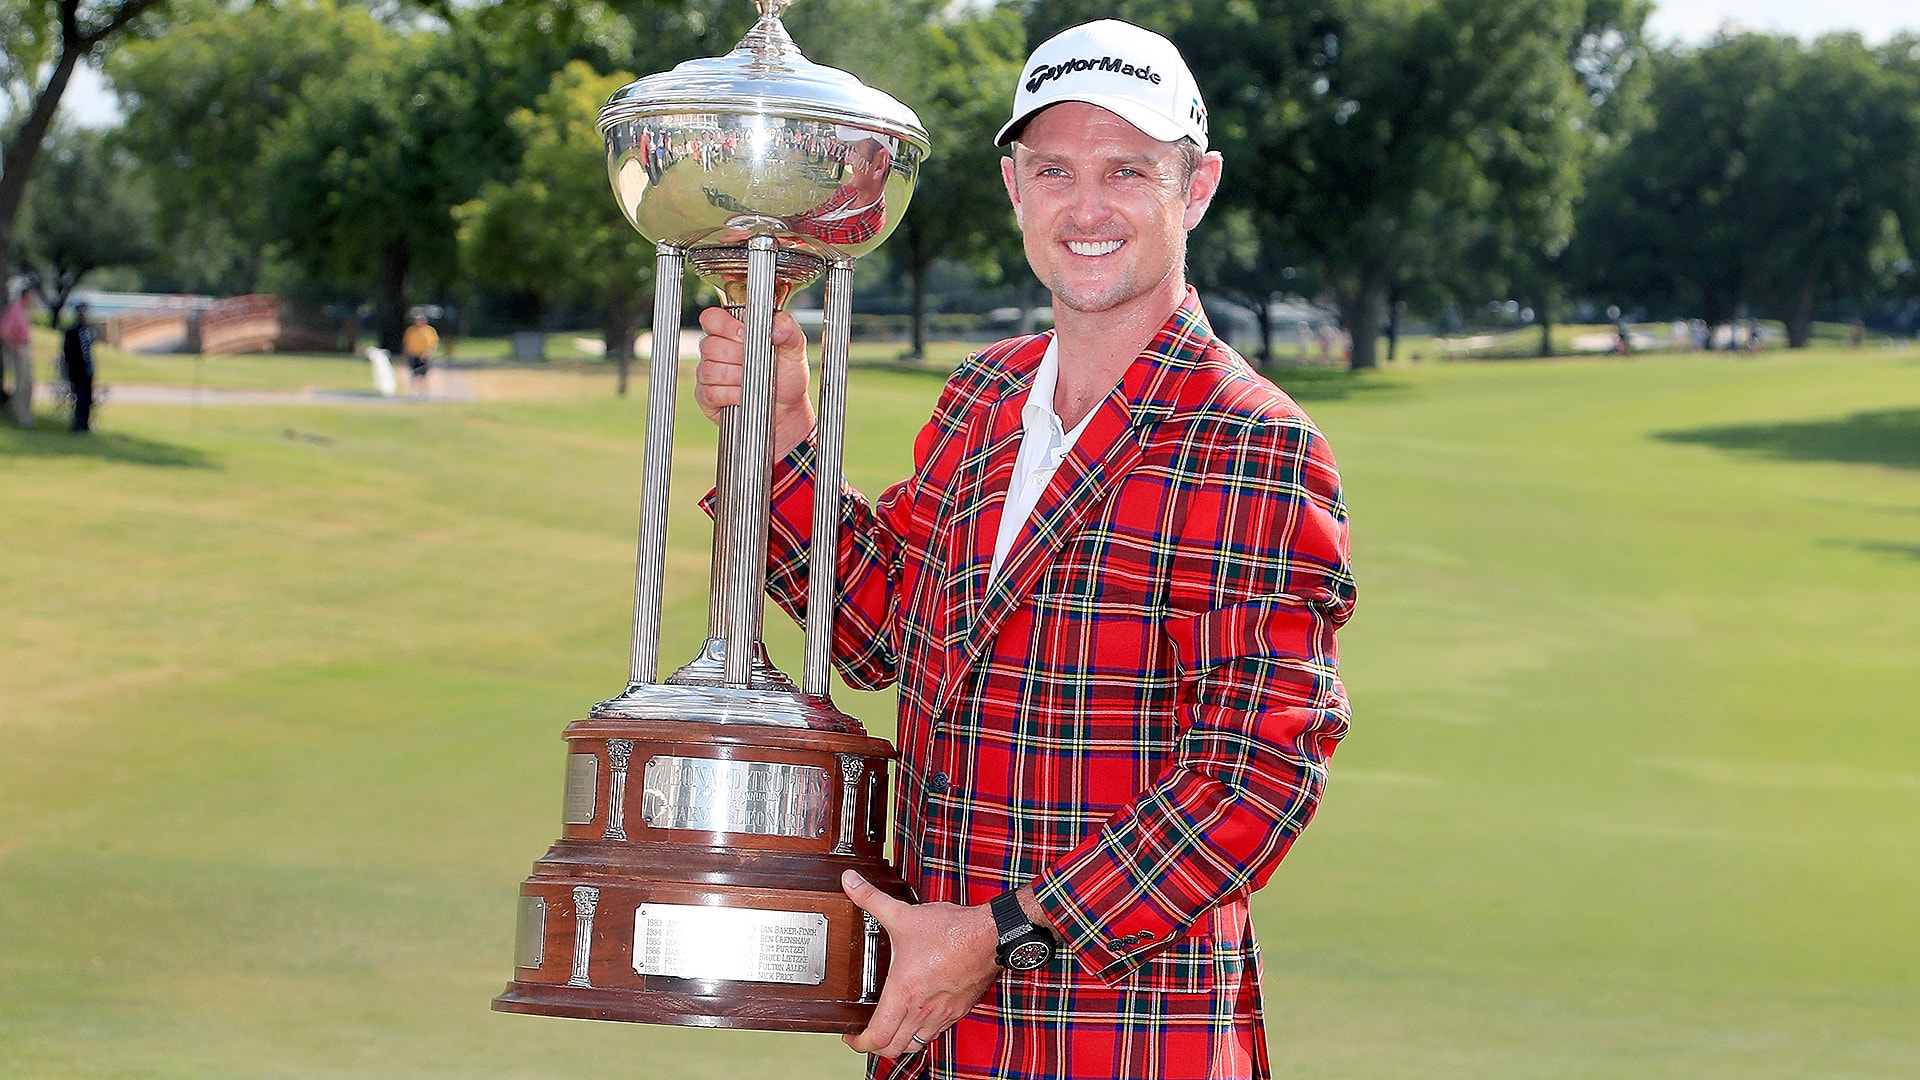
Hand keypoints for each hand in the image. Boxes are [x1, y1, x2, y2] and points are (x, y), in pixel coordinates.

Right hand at [694, 306, 815, 458]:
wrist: (787, 408)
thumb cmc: (787, 375)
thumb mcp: (795, 349)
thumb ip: (788, 329)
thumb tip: (775, 326)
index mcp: (732, 331)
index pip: (711, 319)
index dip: (724, 326)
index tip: (743, 334)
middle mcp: (715, 350)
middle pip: (710, 346)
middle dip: (736, 356)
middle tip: (756, 363)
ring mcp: (707, 373)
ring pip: (710, 370)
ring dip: (736, 377)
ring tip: (753, 380)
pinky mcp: (706, 396)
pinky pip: (711, 393)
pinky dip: (731, 395)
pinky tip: (744, 394)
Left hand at [841, 869, 998, 1059]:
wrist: (990, 936)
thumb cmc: (951, 930)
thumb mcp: (903, 914)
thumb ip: (871, 898)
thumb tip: (849, 882)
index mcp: (904, 992)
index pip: (877, 1036)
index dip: (857, 1042)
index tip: (849, 1034)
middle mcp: (922, 1009)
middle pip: (893, 1048)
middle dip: (875, 1045)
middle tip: (866, 1032)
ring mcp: (941, 1013)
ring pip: (915, 1044)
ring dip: (898, 1041)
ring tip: (889, 1026)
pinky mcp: (957, 1010)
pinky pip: (935, 1033)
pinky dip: (920, 1032)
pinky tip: (917, 1015)